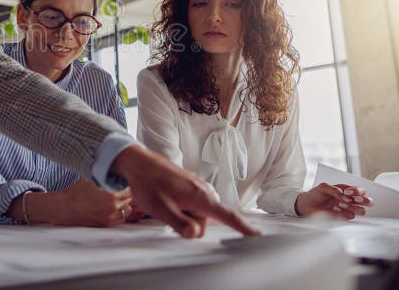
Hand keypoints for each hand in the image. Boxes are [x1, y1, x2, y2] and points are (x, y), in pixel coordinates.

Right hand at [25, 179, 132, 226]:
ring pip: (127, 209)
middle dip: (127, 192)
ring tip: (118, 197)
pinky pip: (121, 218)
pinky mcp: (107, 223)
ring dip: (125, 203)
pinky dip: (120, 212)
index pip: (130, 187)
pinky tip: (113, 206)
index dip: (128, 182)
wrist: (66, 208)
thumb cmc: (77, 190)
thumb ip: (105, 174)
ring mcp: (111, 216)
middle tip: (123, 187)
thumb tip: (116, 165)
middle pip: (130, 198)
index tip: (126, 179)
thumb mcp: (92, 177)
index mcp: (111, 193)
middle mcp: (113, 206)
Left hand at [110, 145, 258, 238]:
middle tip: (169, 210)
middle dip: (190, 224)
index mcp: (201, 197)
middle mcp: (204, 191)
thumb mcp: (160, 208)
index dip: (243, 228)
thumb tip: (196, 234)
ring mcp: (199, 187)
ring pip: (198, 214)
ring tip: (167, 202)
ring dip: (185, 214)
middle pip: (206, 222)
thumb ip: (180, 223)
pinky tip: (169, 199)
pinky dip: (183, 207)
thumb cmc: (149, 184)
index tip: (258, 235)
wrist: (140, 162)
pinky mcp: (192, 186)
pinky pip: (193, 205)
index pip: (227, 216)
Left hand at [295, 183, 372, 219]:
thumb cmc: (316, 194)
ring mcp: (347, 209)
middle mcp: (350, 200)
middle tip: (353, 200)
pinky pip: (350, 217)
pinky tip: (335, 210)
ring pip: (361, 211)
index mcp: (347, 190)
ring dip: (353, 208)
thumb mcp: (323, 187)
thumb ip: (335, 190)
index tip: (348, 192)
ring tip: (341, 205)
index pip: (361, 190)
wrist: (306, 205)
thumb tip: (346, 197)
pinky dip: (344, 214)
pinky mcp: (343, 217)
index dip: (358, 191)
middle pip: (367, 201)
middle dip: (364, 201)